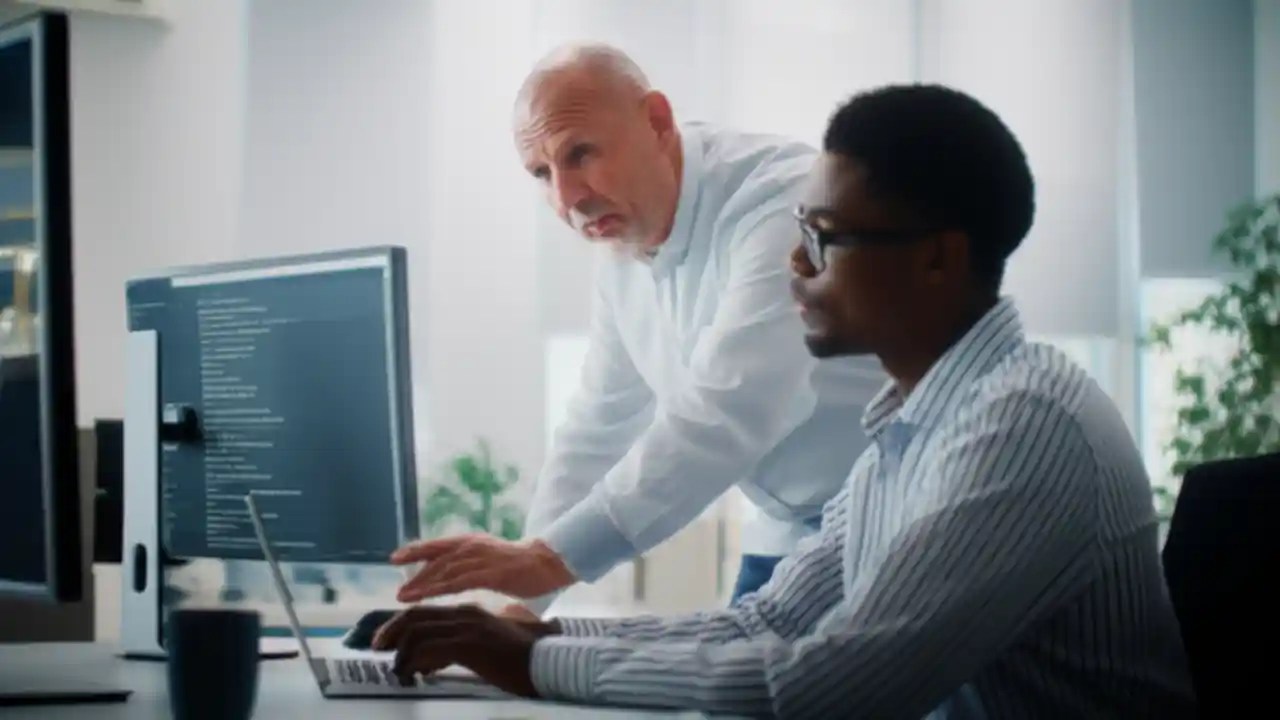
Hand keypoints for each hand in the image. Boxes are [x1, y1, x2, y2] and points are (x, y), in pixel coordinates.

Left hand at [369, 604, 558, 695]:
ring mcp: (466, 627)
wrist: (546, 661)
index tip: (386, 642)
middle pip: (415, 616)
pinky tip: (413, 675)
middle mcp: (465, 614)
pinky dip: (414, 662)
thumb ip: (461, 646)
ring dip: (402, 653)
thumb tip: (434, 659)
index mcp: (469, 612)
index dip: (400, 625)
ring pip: (418, 632)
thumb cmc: (522, 658)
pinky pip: (429, 649)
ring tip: (399, 671)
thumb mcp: (487, 645)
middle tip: (378, 650)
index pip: (425, 612)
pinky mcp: (468, 644)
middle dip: (391, 632)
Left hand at [389, 534, 575, 602]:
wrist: (548, 563)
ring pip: (443, 571)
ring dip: (422, 584)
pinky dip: (439, 588)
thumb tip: (455, 575)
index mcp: (472, 542)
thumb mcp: (491, 559)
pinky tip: (427, 596)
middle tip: (397, 591)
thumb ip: (472, 566)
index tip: (395, 558)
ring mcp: (480, 559)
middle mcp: (472, 546)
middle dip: (414, 575)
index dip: (415, 550)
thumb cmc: (522, 565)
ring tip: (404, 597)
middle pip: (436, 559)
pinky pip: (458, 582)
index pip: (437, 545)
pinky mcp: (489, 573)